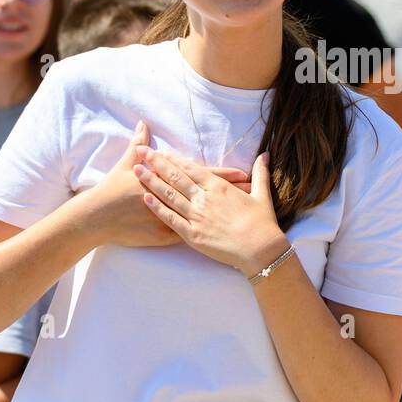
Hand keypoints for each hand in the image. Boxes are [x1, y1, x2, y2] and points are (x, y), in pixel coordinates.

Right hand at [85, 120, 250, 248]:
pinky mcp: (163, 236)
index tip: (242, 174)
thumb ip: (138, 145)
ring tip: (246, 218)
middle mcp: (173, 199)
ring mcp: (170, 219)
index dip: (223, 176)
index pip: (202, 176)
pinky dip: (206, 236)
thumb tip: (143, 124)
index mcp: (168, 181)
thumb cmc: (111, 189)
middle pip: (208, 197)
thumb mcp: (126, 163)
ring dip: (224, 217)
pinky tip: (224, 238)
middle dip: (232, 195)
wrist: (97, 218)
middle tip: (253, 194)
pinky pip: (188, 236)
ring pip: (204, 219)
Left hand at [135, 147, 284, 273]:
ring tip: (137, 171)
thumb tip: (265, 155)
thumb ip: (260, 173)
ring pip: (169, 195)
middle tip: (141, 152)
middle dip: (156, 163)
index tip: (162, 151)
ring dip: (151, 182)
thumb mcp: (262, 195)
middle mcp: (204, 198)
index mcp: (219, 187)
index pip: (192, 168)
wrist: (260, 249)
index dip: (175, 159)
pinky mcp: (192, 234)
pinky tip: (145, 198)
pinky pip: (170, 219)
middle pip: (175, 177)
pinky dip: (157, 208)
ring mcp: (196, 216)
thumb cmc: (263, 223)